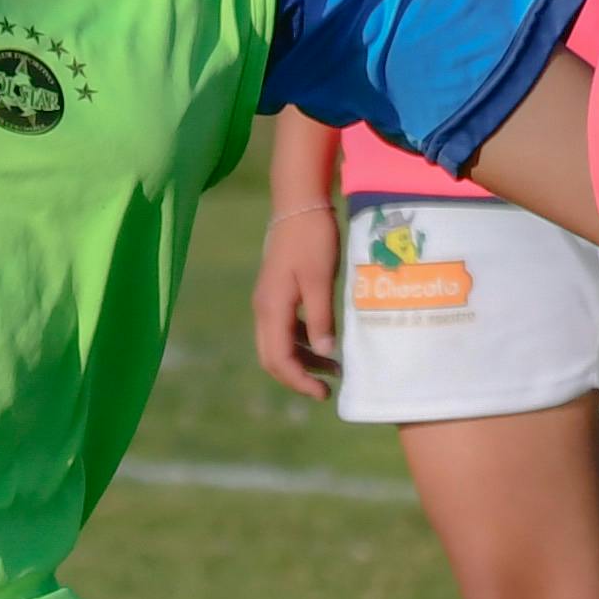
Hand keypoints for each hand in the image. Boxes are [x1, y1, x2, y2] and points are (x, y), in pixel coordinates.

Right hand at [252, 203, 339, 396]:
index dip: (299, 381)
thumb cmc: (313, 239)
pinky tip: (324, 343)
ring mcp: (268, 301)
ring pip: (279, 344)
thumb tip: (326, 354)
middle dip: (298, 377)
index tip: (323, 393)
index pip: (278, 359)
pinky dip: (302, 342)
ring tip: (334, 369)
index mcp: (272, 308)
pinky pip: (285, 328)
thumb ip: (321, 319)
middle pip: (273, 357)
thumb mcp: (320, 280)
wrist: (299, 205)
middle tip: (326, 390)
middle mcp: (264, 309)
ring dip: (303, 360)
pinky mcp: (277, 293)